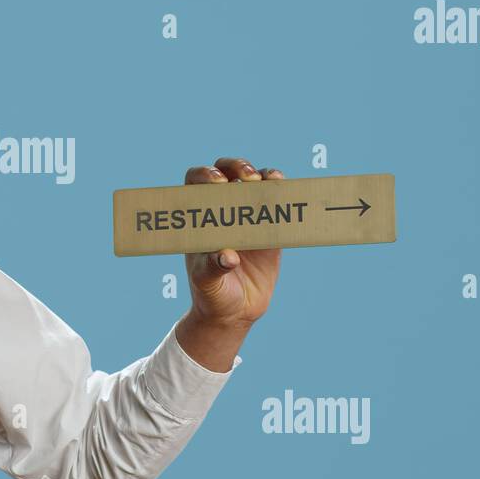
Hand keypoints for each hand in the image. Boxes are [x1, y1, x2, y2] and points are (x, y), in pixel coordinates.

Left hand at [182, 157, 284, 330]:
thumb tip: (227, 256)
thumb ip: (213, 268)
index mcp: (199, 218)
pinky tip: (284, 190)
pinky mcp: (270, 229)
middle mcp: (222, 211)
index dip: (204, 174)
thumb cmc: (211, 295)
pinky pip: (276, 203)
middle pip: (226, 172)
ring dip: (262, 174)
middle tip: (247, 177)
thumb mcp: (206, 283)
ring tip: (268, 180)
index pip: (195, 183)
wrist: (235, 312)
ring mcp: (247, 217)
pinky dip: (281, 192)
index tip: (216, 182)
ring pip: (254, 181)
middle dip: (235, 166)